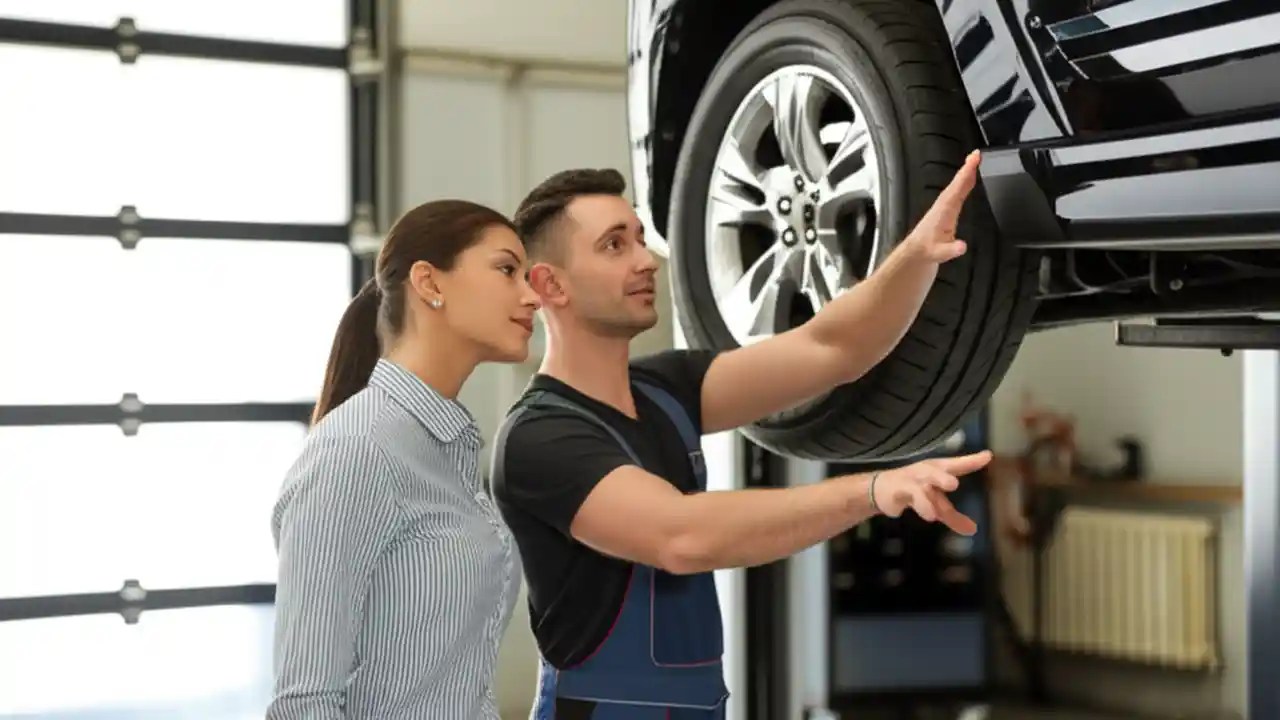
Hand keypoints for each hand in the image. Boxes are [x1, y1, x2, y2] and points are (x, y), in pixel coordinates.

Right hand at [871, 449, 991, 534]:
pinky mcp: (898, 491)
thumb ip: (954, 517)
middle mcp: (925, 472)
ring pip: (920, 487)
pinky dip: (919, 505)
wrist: (881, 489)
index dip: (971, 461)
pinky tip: (929, 515)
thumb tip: (973, 530)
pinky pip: (909, 497)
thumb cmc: (914, 492)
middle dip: (943, 477)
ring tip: (934, 514)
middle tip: (954, 485)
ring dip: (926, 498)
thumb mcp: (936, 505)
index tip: (987, 456)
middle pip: (936, 471)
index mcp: (938, 471)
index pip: (957, 465)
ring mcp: (910, 480)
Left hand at [902, 150, 980, 263]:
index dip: (966, 174)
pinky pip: (957, 191)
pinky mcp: (946, 209)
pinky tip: (968, 179)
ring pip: (957, 185)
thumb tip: (961, 247)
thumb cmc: (927, 250)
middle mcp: (944, 205)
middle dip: (967, 168)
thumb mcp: (940, 253)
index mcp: (944, 211)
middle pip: (957, 183)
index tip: (973, 160)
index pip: (957, 188)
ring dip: (965, 173)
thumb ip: (951, 250)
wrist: (917, 252)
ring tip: (974, 160)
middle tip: (977, 153)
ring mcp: (945, 206)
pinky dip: (963, 182)